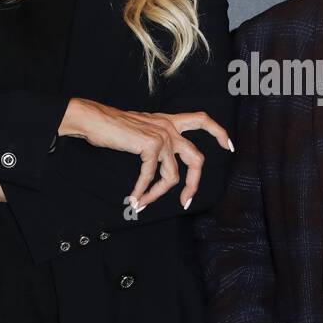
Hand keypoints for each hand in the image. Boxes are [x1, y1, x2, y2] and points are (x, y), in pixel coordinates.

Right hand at [58, 97, 233, 210]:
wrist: (94, 119)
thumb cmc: (112, 126)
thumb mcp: (141, 130)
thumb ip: (156, 142)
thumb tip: (160, 167)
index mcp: (169, 122)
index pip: (202, 120)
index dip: (219, 132)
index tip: (229, 147)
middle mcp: (170, 127)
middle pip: (196, 158)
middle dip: (194, 183)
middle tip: (186, 201)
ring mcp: (162, 135)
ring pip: (172, 175)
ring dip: (157, 194)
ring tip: (144, 203)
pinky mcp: (151, 144)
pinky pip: (151, 176)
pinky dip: (143, 190)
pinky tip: (134, 198)